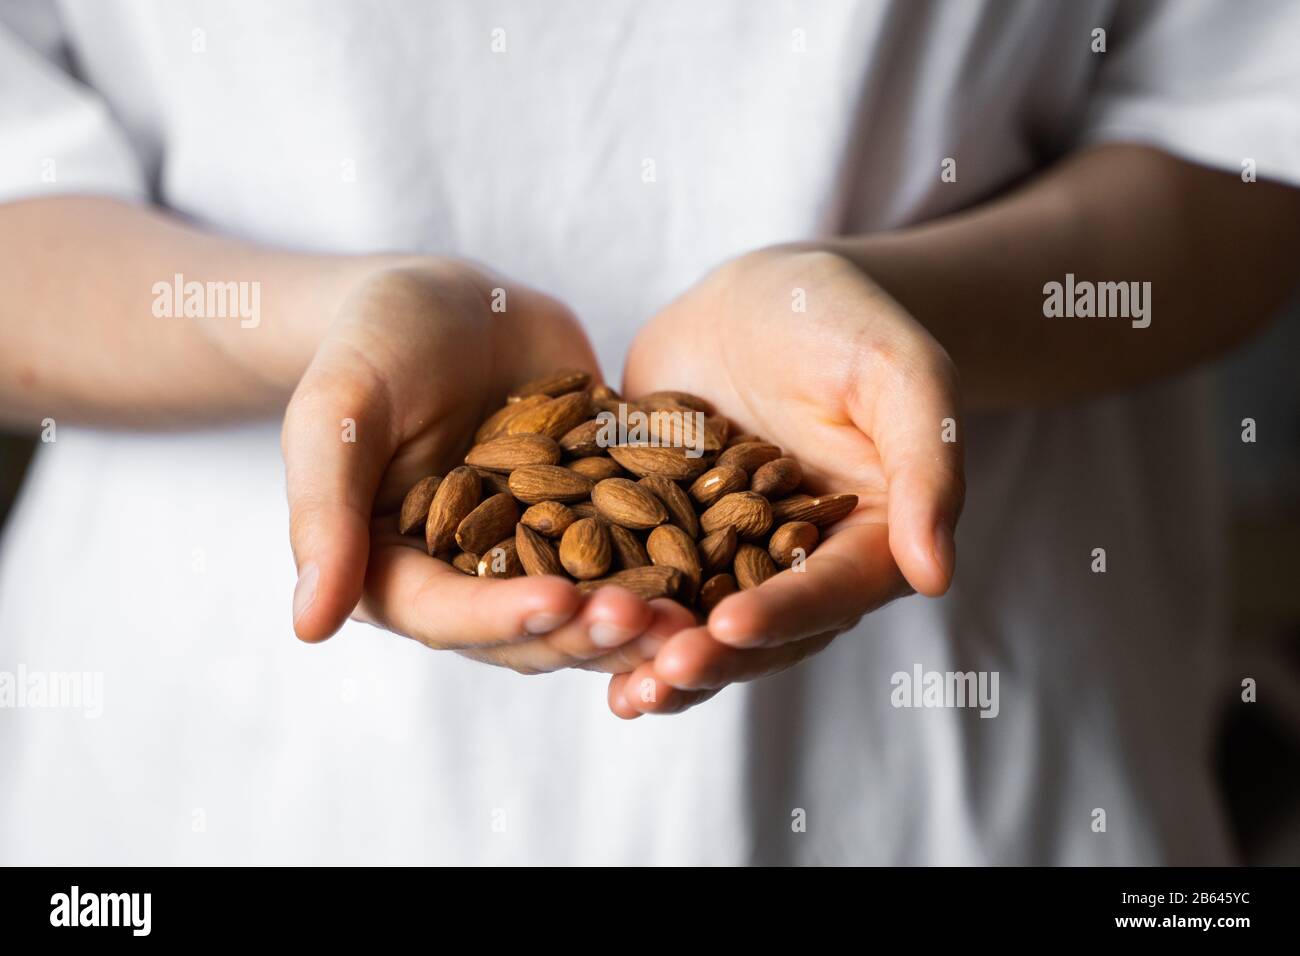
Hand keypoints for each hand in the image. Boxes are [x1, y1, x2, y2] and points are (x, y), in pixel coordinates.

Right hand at [282, 259, 682, 672]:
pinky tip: (733, 549)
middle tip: (650, 619)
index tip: (560, 603)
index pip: (448, 616)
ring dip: (645, 612)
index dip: (504, 618)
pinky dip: (681, 555)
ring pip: (597, 602)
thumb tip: (307, 626)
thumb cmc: (372, 345)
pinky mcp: (601, 518)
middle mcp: (478, 580)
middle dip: (591, 629)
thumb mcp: (338, 413)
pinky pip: (642, 545)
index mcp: (401, 573)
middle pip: (535, 630)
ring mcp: (546, 553)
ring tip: (697, 609)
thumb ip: (323, 512)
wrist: (451, 300)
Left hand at [608, 248, 964, 715]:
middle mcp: (799, 567)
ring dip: (662, 661)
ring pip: (701, 628)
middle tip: (661, 670)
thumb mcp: (899, 374)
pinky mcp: (667, 539)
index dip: (784, 615)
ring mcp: (729, 559)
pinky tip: (571, 635)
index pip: (831, 592)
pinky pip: (642, 586)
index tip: (731, 625)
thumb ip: (926, 467)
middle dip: (713, 657)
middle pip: (763, 634)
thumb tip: (935, 575)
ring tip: (623, 691)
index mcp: (869, 542)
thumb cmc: (843, 321)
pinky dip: (614, 614)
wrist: (759, 297)